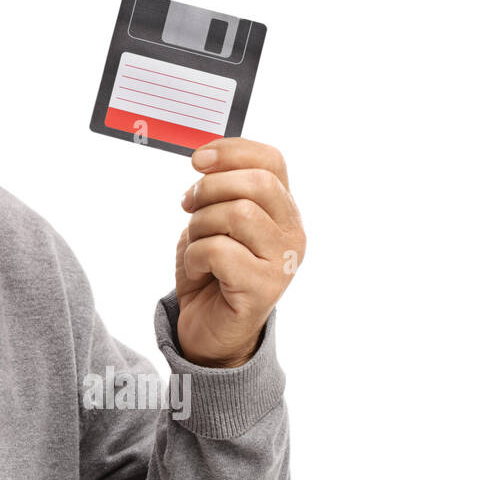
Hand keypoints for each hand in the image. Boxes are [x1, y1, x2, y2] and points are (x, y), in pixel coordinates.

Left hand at [175, 137, 305, 367]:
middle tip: (187, 205)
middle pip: (258, 183)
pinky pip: (219, 251)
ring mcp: (282, 262)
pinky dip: (195, 256)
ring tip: (196, 243)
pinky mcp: (263, 289)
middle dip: (210, 188)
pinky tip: (198, 270)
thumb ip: (219, 189)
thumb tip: (204, 158)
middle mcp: (291, 233)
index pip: (272, 161)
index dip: (233, 151)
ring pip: (237, 214)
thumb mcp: (213, 220)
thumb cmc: (211, 270)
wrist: (209, 327)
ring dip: (200, 225)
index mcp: (282, 209)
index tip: (197, 159)